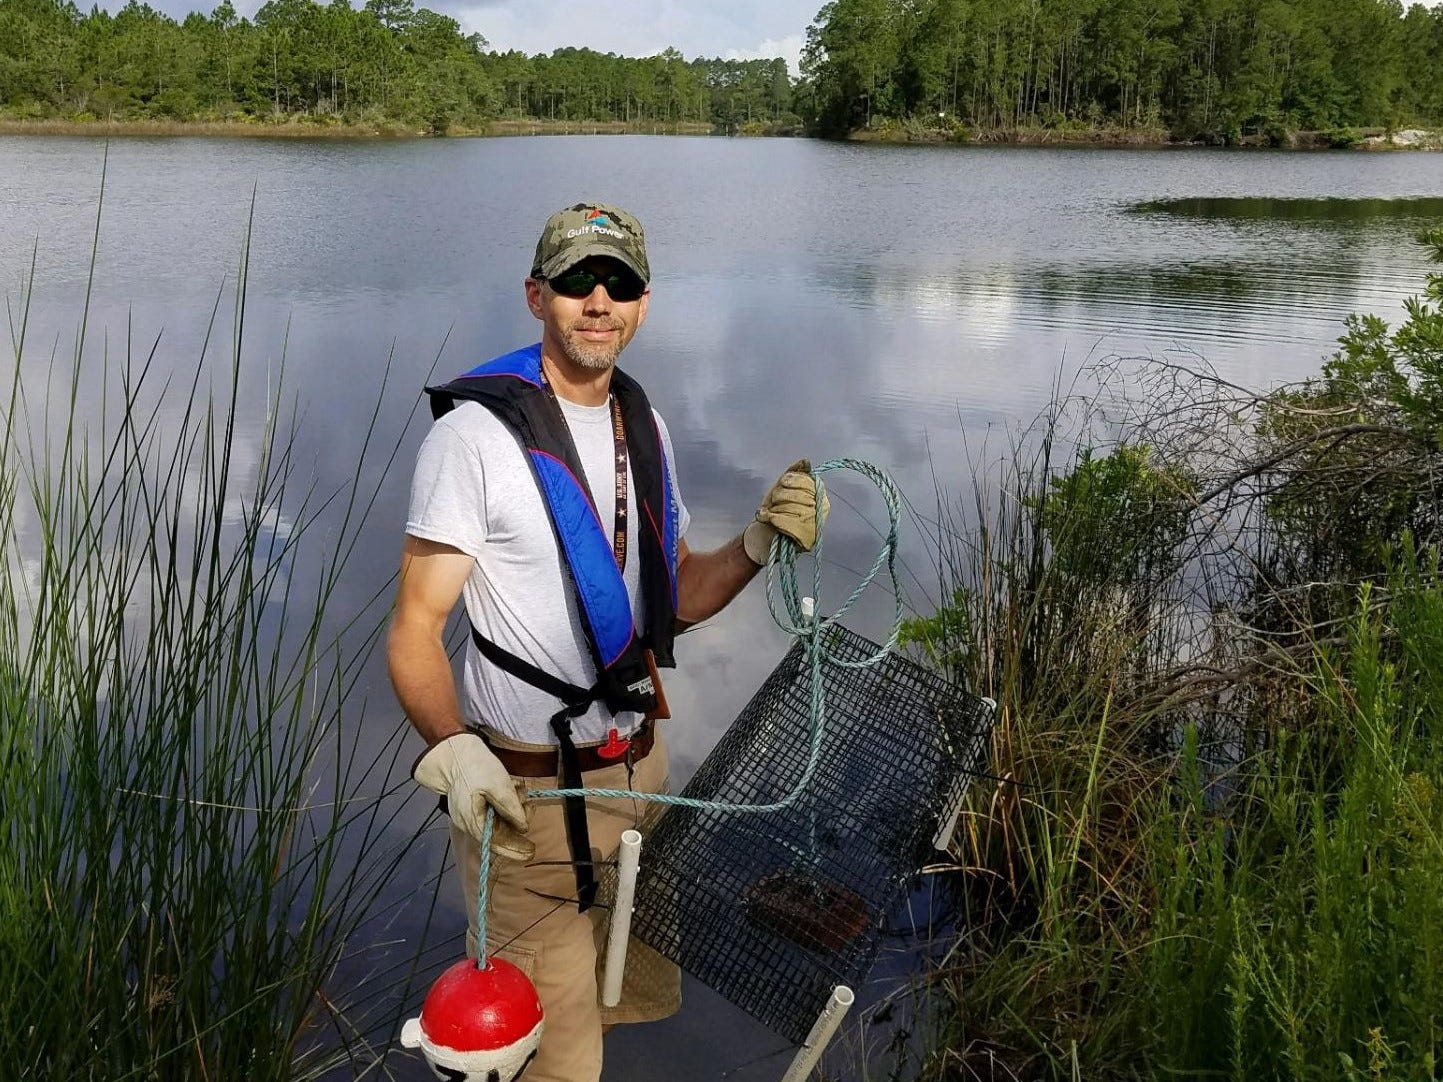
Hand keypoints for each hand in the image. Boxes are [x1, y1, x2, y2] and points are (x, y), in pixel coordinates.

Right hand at [413, 732, 528, 842]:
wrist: (454, 752)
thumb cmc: (475, 767)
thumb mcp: (498, 785)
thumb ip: (510, 808)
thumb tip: (523, 828)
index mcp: (473, 822)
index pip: (496, 843)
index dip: (514, 848)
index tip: (531, 851)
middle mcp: (471, 822)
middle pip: (500, 832)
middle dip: (517, 820)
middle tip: (529, 805)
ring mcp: (472, 813)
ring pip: (499, 819)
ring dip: (514, 807)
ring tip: (519, 790)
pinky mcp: (475, 803)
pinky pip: (494, 809)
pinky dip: (506, 800)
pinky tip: (512, 787)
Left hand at [743, 458, 829, 564]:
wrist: (761, 539)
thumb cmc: (773, 512)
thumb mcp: (781, 489)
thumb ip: (793, 474)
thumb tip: (806, 461)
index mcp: (819, 497)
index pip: (809, 482)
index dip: (793, 480)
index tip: (781, 482)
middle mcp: (822, 511)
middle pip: (800, 495)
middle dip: (781, 496)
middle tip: (774, 503)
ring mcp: (815, 526)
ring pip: (793, 508)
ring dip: (774, 509)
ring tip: (770, 513)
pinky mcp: (806, 539)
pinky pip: (787, 522)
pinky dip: (772, 519)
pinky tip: (766, 518)